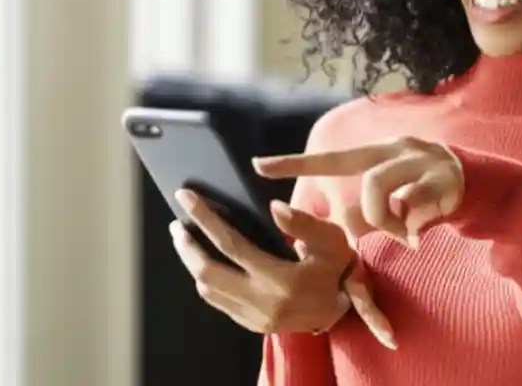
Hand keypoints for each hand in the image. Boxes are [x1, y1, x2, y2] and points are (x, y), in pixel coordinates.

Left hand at [171, 189, 396, 348]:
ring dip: (192, 262)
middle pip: (208, 272)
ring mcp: (255, 317)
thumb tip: (272, 207)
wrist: (345, 309)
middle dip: (187, 246)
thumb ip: (303, 223)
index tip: (186, 197)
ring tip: (186, 239)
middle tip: (177, 224)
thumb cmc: (337, 269)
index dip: (205, 219)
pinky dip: (206, 278)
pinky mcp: (252, 324)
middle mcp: (263, 302)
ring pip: (208, 290)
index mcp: (282, 280)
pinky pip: (218, 301)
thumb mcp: (332, 241)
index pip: (232, 245)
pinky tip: (205, 261)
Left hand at [253, 137, 463, 249]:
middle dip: (368, 217)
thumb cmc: (424, 190)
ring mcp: (424, 164)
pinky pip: (420, 211)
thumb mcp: (389, 191)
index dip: (296, 163)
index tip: (258, 166)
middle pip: (368, 182)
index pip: (331, 158)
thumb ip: (360, 208)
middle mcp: (398, 150)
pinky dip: (414, 230)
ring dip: (390, 223)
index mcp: (377, 153)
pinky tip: (418, 239)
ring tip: (404, 236)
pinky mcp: (446, 182)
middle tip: (375, 240)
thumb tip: (328, 234)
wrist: (478, 181)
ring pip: (388, 191)